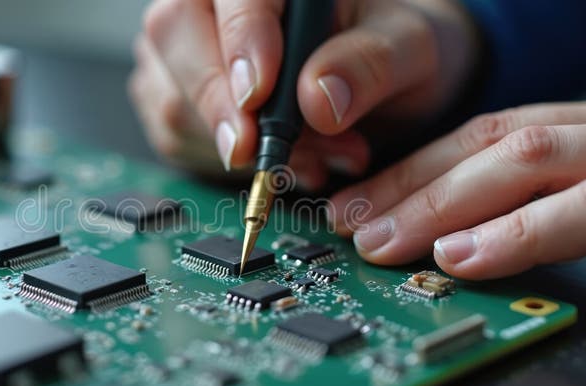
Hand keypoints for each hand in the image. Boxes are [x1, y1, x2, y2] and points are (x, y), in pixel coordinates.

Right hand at [128, 0, 477, 186]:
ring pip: (173, 98)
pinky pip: (176, 137)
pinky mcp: (174, 95)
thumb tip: (318, 97)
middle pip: (174, 36)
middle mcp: (213, 2)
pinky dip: (232, 168)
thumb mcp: (412, 48)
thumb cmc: (391, 49)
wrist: (385, 81)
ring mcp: (185, 46)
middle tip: (271, 153)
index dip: (240, 40)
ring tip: (322, 157)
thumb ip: (373, 63)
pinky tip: (293, 163)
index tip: (257, 95)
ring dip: (244, 148)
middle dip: (225, 108)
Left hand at [330, 78, 585, 278]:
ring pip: (531, 161)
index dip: (419, 170)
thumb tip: (475, 236)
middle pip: (497, 141)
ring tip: (388, 242)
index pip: (497, 133)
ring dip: (444, 204)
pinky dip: (525, 231)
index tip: (362, 203)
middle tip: (352, 225)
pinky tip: (471, 254)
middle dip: (412, 186)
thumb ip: (576, 201)